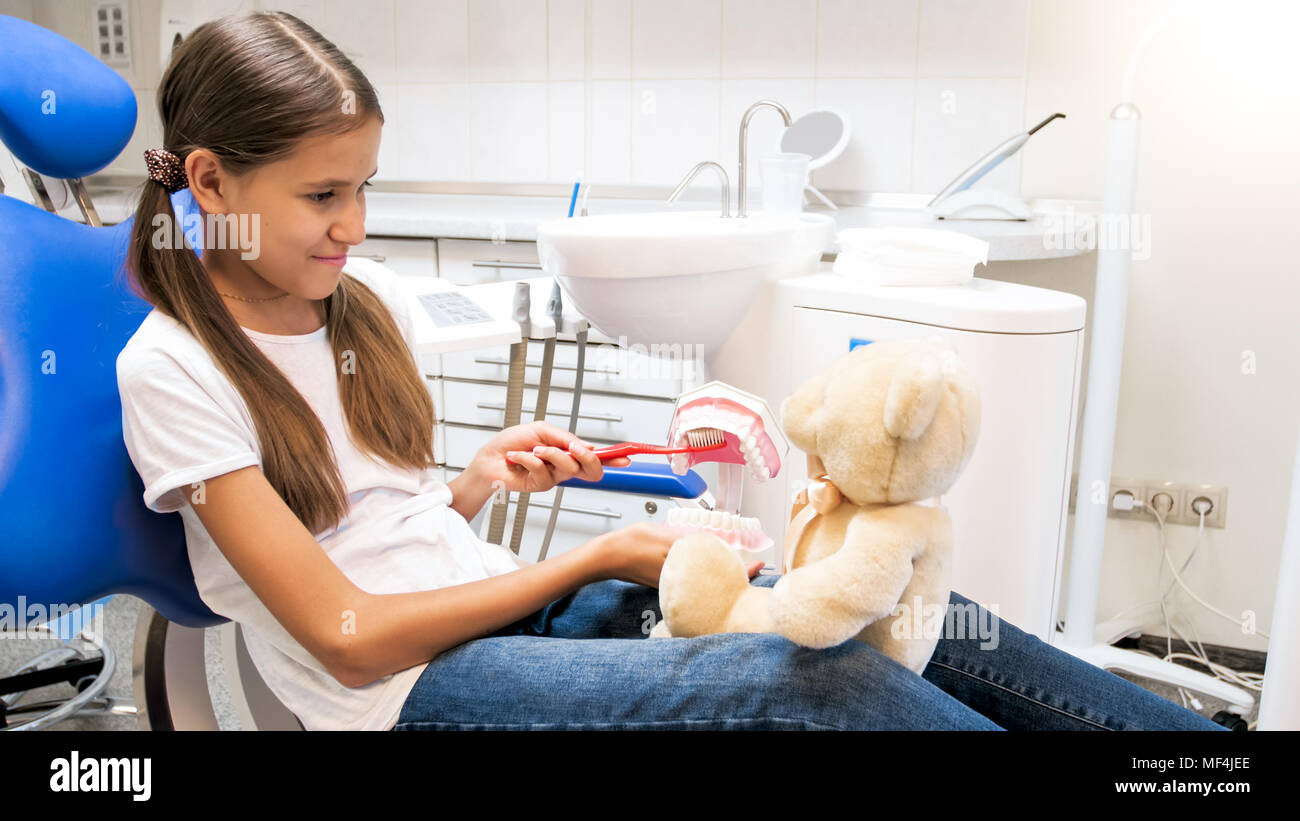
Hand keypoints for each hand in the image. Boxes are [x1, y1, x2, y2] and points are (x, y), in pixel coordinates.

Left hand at [471, 421, 631, 494]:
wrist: (489, 459)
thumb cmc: (510, 443)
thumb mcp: (540, 430)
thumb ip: (563, 437)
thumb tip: (582, 444)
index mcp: (567, 451)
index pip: (594, 456)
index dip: (612, 458)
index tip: (626, 457)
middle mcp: (564, 466)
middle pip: (591, 470)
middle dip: (587, 457)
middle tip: (576, 448)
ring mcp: (554, 477)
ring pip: (568, 468)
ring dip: (550, 454)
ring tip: (534, 450)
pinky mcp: (540, 485)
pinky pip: (543, 471)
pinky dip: (528, 459)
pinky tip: (517, 457)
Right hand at [593, 522, 767, 586]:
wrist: (607, 555)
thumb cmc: (632, 545)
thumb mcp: (666, 536)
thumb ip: (691, 542)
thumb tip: (716, 545)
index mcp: (682, 572)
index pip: (720, 571)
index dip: (743, 568)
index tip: (759, 565)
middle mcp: (679, 581)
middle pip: (714, 577)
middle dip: (733, 570)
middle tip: (753, 564)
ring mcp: (672, 581)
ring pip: (703, 576)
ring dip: (717, 567)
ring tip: (732, 560)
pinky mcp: (665, 579)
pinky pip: (690, 574)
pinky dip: (700, 567)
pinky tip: (702, 557)